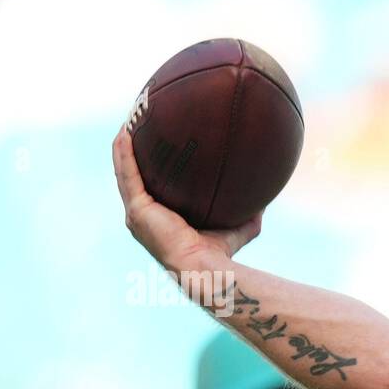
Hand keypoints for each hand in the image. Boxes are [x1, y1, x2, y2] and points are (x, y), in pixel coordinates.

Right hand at [112, 126, 261, 274]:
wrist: (206, 268)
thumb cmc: (222, 255)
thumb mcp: (239, 228)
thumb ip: (249, 213)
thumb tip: (266, 198)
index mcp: (159, 219)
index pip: (150, 188)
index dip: (148, 168)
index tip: (153, 145)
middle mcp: (143, 217)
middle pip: (132, 177)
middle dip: (131, 151)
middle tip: (134, 124)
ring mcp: (137, 214)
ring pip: (124, 173)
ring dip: (122, 147)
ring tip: (127, 120)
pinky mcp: (137, 210)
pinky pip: (127, 175)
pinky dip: (123, 154)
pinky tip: (125, 132)